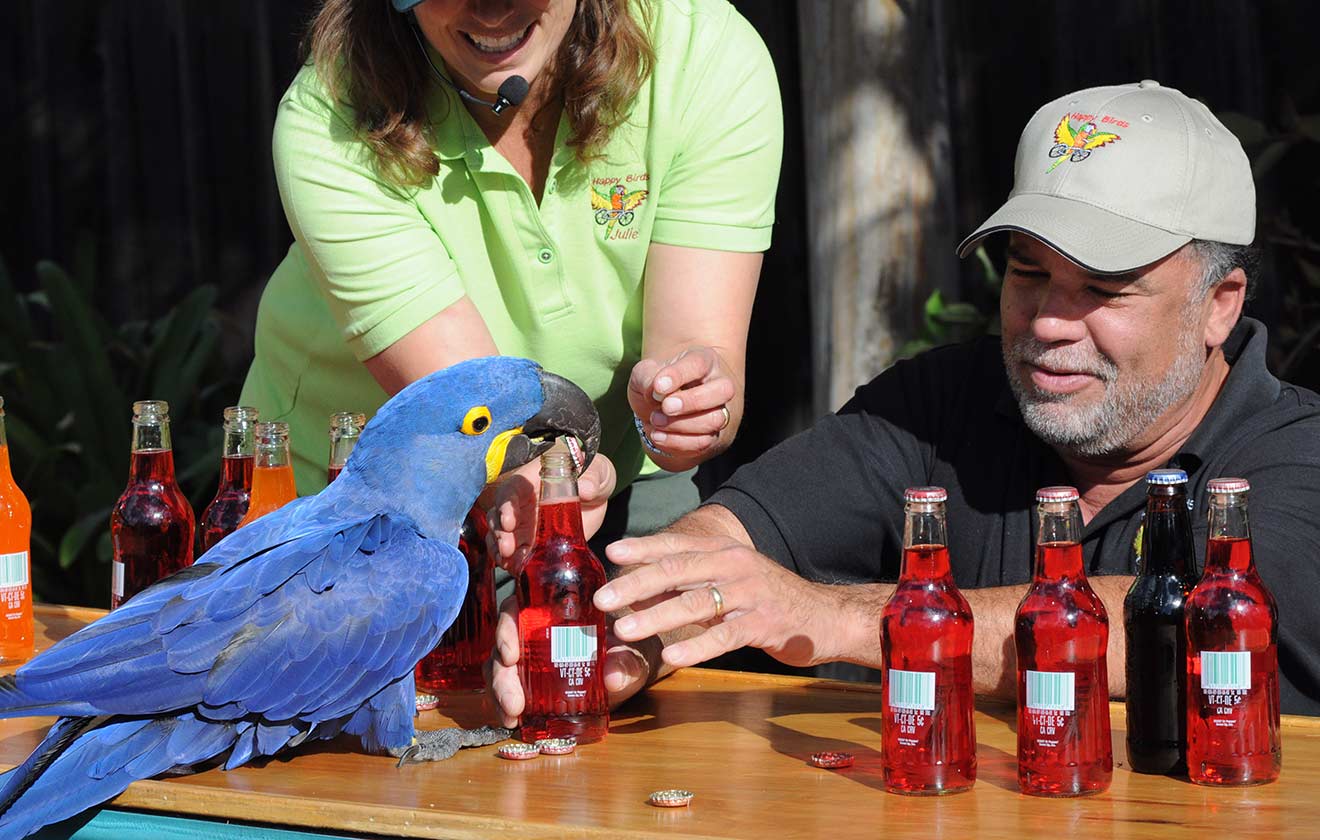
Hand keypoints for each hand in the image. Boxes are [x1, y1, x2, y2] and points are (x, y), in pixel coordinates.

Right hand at [486, 453, 616, 572]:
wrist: (597, 500)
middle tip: (507, 549)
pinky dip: (512, 563)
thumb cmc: (592, 477)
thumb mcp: (596, 473)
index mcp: (531, 482)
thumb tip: (586, 490)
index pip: (511, 490)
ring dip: (500, 551)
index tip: (508, 521)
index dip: (506, 505)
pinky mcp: (530, 544)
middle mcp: (521, 504)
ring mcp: (523, 526)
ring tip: (509, 564)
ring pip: (500, 536)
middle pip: (499, 516)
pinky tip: (518, 570)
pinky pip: (514, 554)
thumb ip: (592, 480)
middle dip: (499, 534)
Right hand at [488, 594, 654, 726]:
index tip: (511, 655)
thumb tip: (612, 678)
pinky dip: (505, 705)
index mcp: (556, 610)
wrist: (635, 666)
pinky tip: (513, 721)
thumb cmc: (634, 645)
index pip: (518, 608)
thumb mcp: (636, 649)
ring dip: (500, 692)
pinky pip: (508, 687)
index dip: (506, 628)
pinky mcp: (531, 680)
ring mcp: (531, 657)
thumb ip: (629, 660)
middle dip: (502, 675)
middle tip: (513, 702)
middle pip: (504, 644)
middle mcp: (537, 630)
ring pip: (500, 668)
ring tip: (512, 716)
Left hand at [594, 532, 840, 668]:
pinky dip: (697, 645)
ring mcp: (750, 593)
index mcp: (723, 550)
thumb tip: (638, 591)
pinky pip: (725, 635)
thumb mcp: (728, 581)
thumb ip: (689, 583)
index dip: (642, 547)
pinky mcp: (764, 624)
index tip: (611, 552)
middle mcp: (734, 565)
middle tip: (602, 599)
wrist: (825, 616)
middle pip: (678, 571)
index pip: (676, 545)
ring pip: (696, 603)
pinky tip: (672, 655)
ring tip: (624, 630)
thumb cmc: (766, 600)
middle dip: (636, 584)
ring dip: (656, 616)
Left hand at [628, 347, 735, 455]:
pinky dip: (676, 442)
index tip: (658, 386)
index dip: (678, 375)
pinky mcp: (713, 437)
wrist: (658, 412)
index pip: (699, 363)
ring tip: (655, 420)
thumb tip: (658, 390)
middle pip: (723, 390)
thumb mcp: (643, 374)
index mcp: (704, 361)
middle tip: (665, 406)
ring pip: (715, 420)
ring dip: (680, 424)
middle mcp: (719, 385)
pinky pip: (703, 443)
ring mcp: (720, 412)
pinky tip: (657, 435)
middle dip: (692, 401)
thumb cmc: (655, 386)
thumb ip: (647, 377)